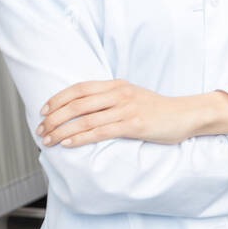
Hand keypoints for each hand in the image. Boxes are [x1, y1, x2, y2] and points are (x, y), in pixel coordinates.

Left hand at [36, 80, 194, 146]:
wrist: (186, 114)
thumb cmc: (158, 109)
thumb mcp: (133, 97)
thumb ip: (111, 99)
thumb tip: (84, 110)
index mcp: (118, 85)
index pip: (80, 88)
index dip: (58, 99)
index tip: (43, 110)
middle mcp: (120, 94)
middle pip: (77, 103)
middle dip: (54, 117)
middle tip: (40, 129)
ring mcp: (127, 109)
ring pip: (85, 118)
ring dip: (62, 130)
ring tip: (48, 140)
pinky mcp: (134, 125)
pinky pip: (100, 131)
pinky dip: (80, 138)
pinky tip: (68, 144)